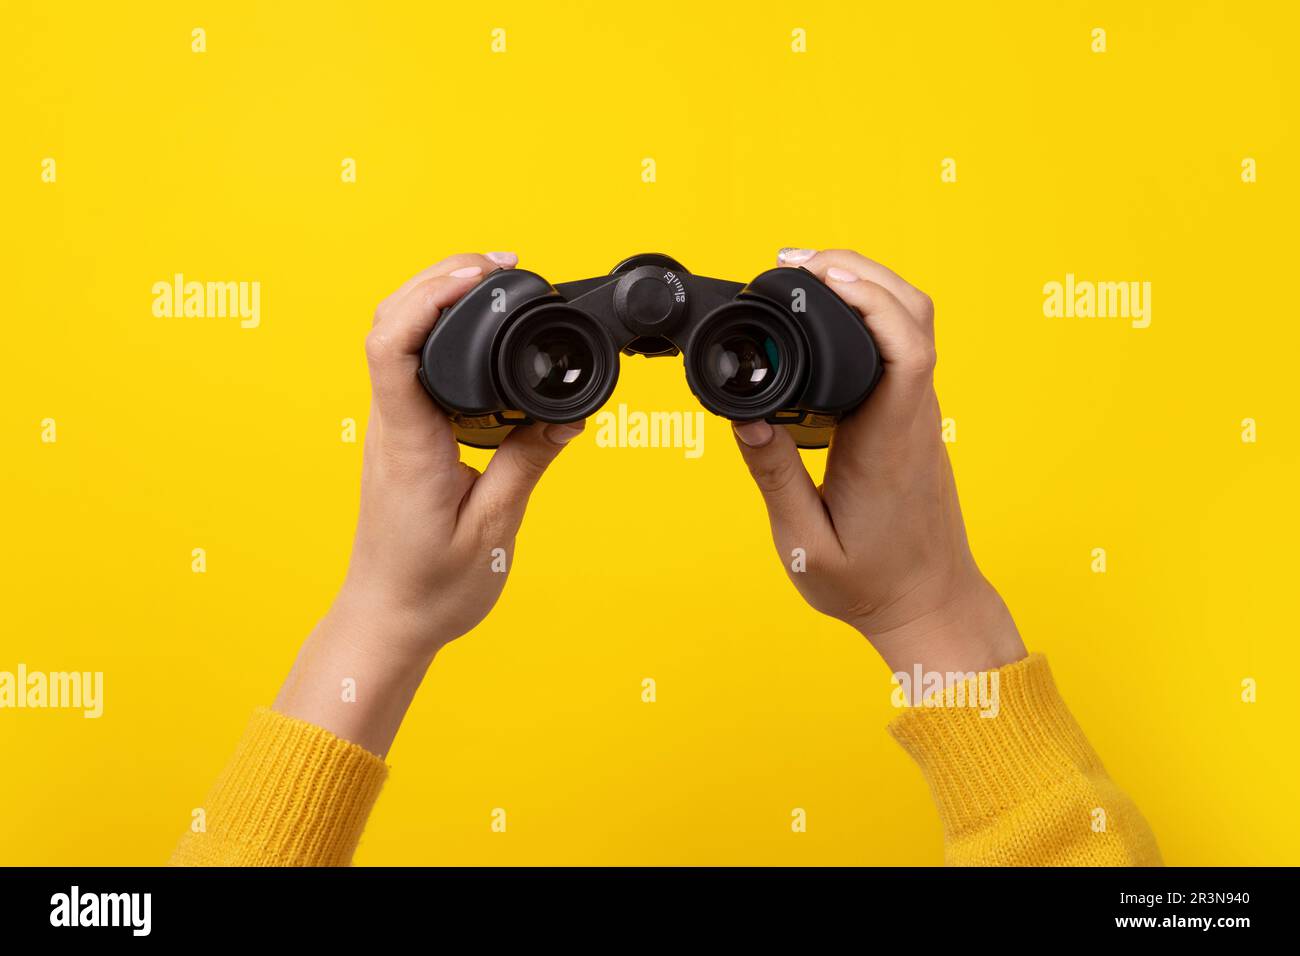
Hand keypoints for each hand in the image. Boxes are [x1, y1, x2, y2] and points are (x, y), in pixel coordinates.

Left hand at [274, 252, 583, 753]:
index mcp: (410, 444)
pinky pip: (412, 367)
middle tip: (501, 265)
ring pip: (399, 338)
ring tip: (496, 285)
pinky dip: (443, 333)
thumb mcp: (494, 530)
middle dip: (441, 278)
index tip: (483, 275)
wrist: (388, 620)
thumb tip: (567, 416)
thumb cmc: (431, 588)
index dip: (432, 294)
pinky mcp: (404, 439)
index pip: (394, 345)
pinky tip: (482, 335)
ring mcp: (393, 430)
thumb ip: (528, 463)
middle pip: (392, 321)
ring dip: (440, 299)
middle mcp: (391, 427)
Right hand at [731, 249, 1024, 682]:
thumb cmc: (870, 584)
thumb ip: (775, 479)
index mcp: (887, 443)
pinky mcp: (914, 422)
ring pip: (913, 326)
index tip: (820, 276)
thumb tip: (746, 419)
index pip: (905, 348)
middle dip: (860, 271)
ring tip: (806, 280)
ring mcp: (920, 417)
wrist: (929, 606)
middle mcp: (913, 418)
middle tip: (796, 261)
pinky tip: (827, 324)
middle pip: (915, 315)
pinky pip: (903, 349)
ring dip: (866, 289)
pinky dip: (869, 317)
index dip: (870, 298)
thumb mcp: (805, 544)